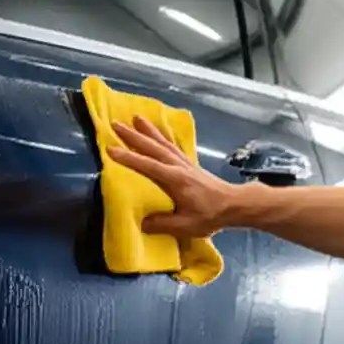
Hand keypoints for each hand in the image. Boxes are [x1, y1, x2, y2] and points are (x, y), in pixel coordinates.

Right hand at [109, 116, 245, 237]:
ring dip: (148, 130)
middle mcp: (178, 167)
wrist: (232, 205)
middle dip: (134, 136)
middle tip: (116, 124)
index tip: (111, 149)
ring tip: (136, 118)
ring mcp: (184, 163)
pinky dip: (163, 136)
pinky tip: (157, 131)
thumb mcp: (186, 226)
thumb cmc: (210, 216)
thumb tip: (142, 222)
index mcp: (175, 180)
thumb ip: (163, 224)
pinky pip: (172, 145)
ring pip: (163, 143)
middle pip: (153, 147)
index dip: (129, 158)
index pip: (148, 166)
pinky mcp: (189, 164)